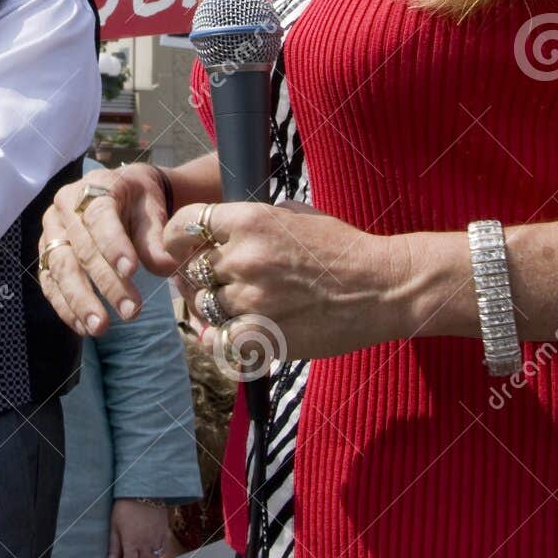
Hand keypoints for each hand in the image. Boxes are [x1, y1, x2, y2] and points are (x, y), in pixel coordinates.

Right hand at [38, 163, 172, 337]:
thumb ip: (155, 238)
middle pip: (81, 247)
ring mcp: (52, 231)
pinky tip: (83, 327)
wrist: (123, 195)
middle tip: (131, 311)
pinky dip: (65, 306)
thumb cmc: (139, 202)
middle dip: (106, 282)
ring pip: (61, 267)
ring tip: (101, 327)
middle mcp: (65, 206)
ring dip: (80, 301)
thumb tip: (165, 267)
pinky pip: (50, 282)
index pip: (100, 216)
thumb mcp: (152, 210)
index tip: (132, 271)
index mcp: (95, 186)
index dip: (114, 244)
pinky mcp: (46, 254)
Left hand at [109, 498, 170, 557]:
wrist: (145, 489)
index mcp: (132, 543)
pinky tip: (152, 552)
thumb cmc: (127, 505)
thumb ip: (114, 545)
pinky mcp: (164, 532)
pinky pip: (163, 550)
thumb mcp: (115, 524)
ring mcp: (157, 539)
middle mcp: (146, 544)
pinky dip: (157, 554)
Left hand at [166, 199, 412, 363]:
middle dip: (191, 275)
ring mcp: (253, 300)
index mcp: (250, 220)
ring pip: (202, 307)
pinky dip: (219, 341)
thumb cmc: (340, 247)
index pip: (183, 225)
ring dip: (209, 308)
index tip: (182, 246)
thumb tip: (213, 232)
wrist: (381, 286)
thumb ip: (249, 221)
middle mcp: (245, 258)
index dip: (176, 237)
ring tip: (227, 305)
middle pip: (189, 270)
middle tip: (204, 281)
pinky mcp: (264, 337)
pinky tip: (231, 334)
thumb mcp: (292, 215)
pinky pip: (219, 342)